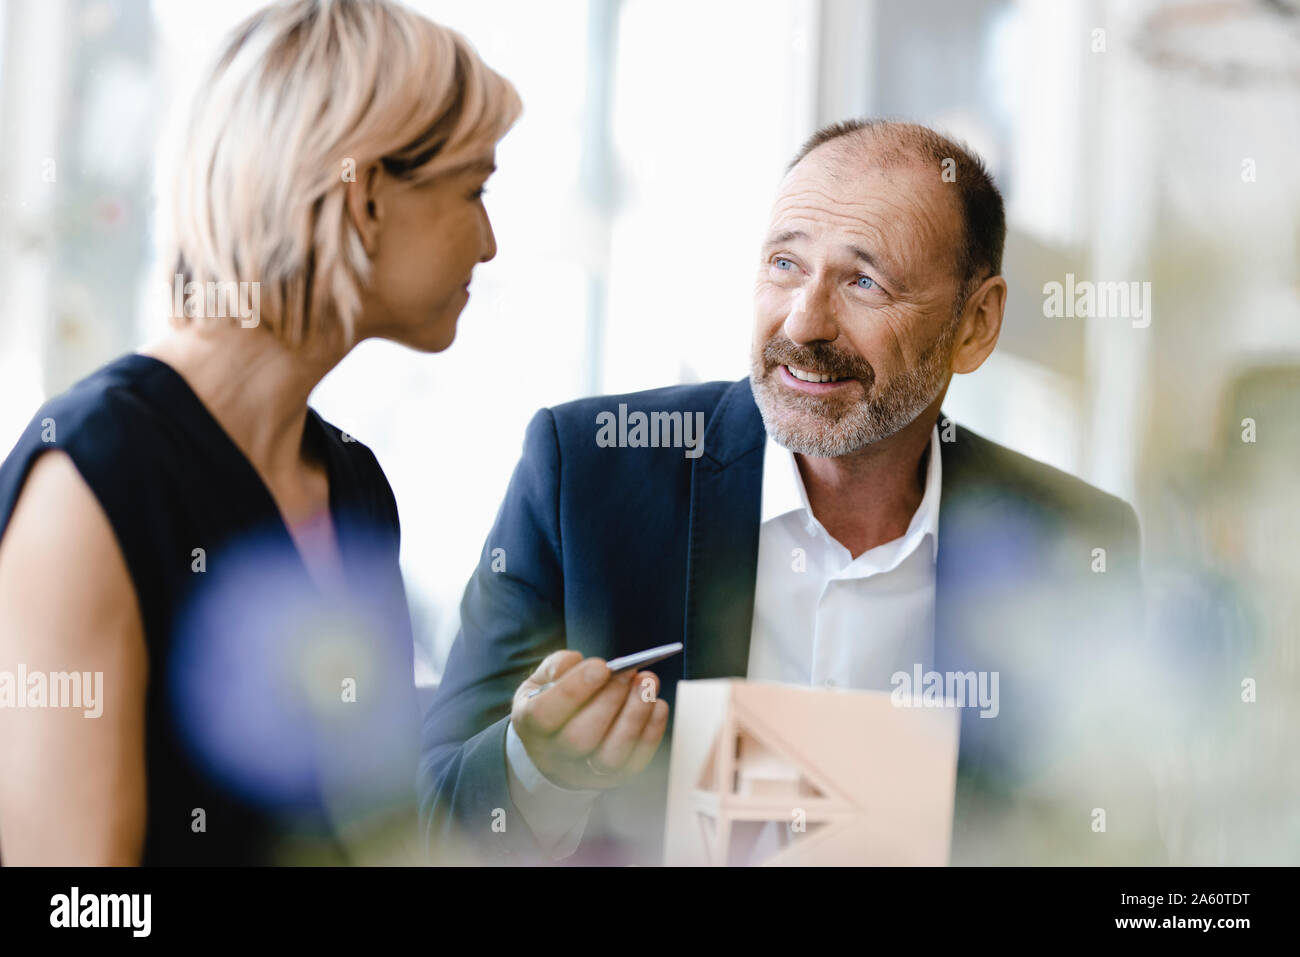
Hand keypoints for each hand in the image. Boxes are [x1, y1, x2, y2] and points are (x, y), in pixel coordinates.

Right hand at [511, 650, 669, 789]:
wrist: (556, 744)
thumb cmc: (552, 702)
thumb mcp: (541, 680)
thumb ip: (557, 666)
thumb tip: (577, 662)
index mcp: (529, 725)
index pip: (544, 714)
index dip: (574, 690)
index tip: (601, 666)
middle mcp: (554, 756)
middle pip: (580, 738)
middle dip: (610, 701)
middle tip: (630, 672)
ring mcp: (584, 772)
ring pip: (611, 756)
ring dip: (635, 717)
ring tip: (647, 684)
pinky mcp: (614, 778)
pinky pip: (635, 762)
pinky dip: (651, 733)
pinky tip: (657, 705)